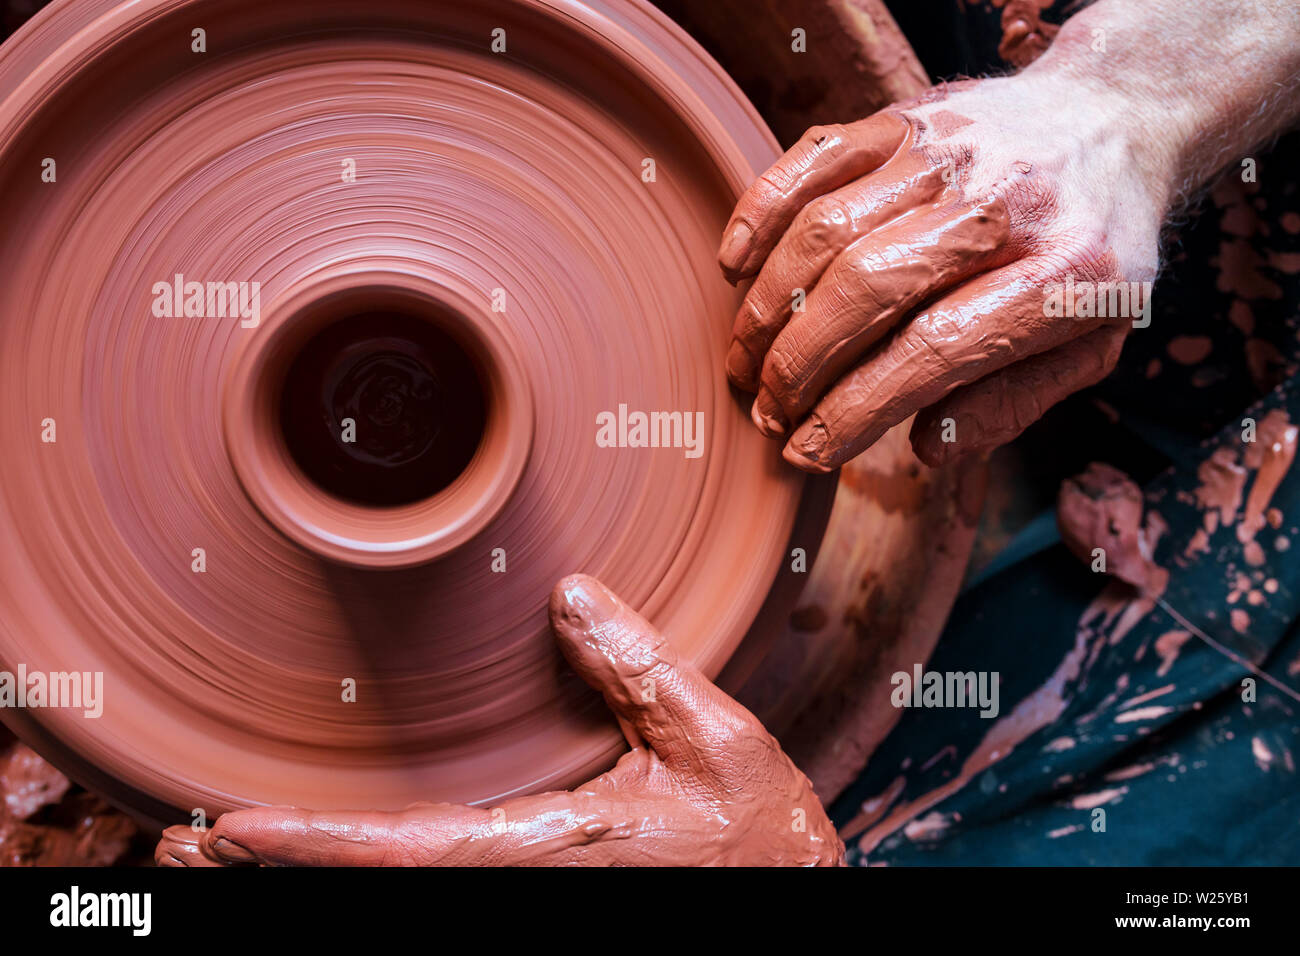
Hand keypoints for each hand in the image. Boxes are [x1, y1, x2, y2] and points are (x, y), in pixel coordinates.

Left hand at [155, 574, 842, 865]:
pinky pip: (434, 879)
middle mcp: (525, 879)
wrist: (793, 892)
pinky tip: (329, 848)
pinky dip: (362, 865)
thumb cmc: (760, 832)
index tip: (235, 824)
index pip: (410, 852)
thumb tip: (568, 595)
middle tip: (185, 839)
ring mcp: (528, 890)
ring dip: (307, 871)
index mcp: (555, 848)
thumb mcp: (714, 736)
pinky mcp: (539, 882)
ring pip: (398, 891)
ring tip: (224, 846)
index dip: (315, 844)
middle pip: (377, 886)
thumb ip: (640, 667)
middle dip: (278, 870)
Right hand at [717, 72, 1158, 471]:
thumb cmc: (1093, 248)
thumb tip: (927, 445)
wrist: (1116, 118)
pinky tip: (735, 268)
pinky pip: (811, 162)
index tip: (808, 451)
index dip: (854, 410)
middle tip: (768, 413)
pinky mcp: (903, 118)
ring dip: (767, 308)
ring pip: (825, 230)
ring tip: (747, 362)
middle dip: (797, 367)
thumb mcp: (1093, 340)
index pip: (933, 352)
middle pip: (865, 288)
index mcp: (1060, 274)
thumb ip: (1015, 400)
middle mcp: (999, 204)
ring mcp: (946, 152)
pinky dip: (759, 214)